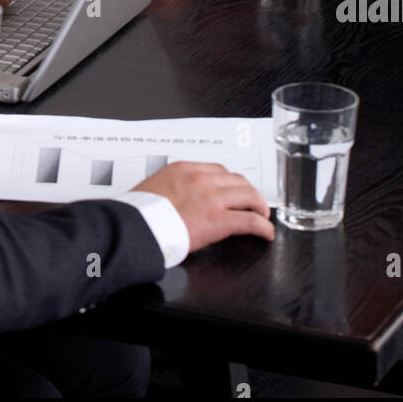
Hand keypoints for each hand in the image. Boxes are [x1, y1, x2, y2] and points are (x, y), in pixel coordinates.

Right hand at [133, 161, 273, 249]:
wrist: (136, 226)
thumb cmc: (139, 212)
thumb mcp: (153, 187)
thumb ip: (170, 187)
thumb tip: (173, 196)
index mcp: (184, 169)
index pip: (217, 169)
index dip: (229, 181)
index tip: (232, 188)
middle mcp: (201, 179)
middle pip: (236, 179)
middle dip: (247, 190)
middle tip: (251, 200)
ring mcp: (212, 198)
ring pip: (248, 195)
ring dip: (259, 205)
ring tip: (262, 214)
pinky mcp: (219, 220)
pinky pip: (249, 221)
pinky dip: (261, 226)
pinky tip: (266, 232)